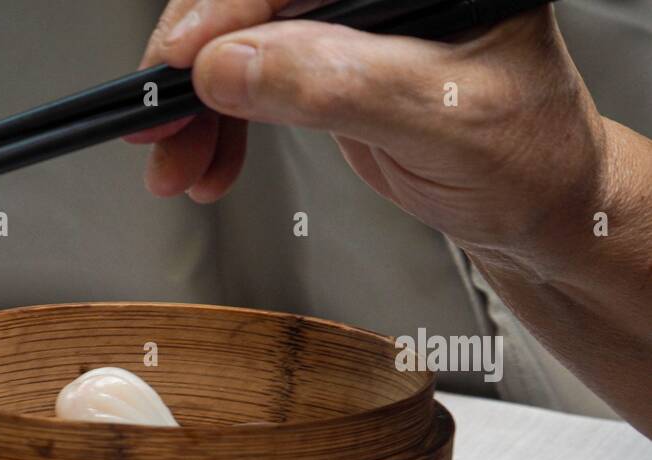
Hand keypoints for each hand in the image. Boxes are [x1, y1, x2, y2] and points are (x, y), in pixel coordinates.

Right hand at [130, 1, 611, 278]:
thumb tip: (232, 65)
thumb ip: (335, 86)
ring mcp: (353, 16)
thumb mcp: (434, 121)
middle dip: (194, 69)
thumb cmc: (521, 158)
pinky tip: (210, 163)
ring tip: (178, 168)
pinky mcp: (332, 58)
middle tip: (158, 129)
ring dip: (196, 110)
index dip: (224, 8)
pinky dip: (219, 126)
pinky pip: (250, 77)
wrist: (533, 208)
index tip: (179, 62)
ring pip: (240, 41)